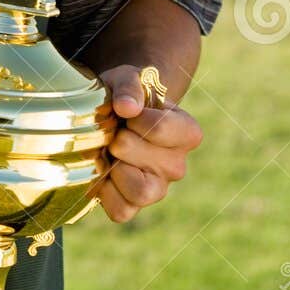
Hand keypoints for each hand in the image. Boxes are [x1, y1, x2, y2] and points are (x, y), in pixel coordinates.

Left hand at [94, 64, 202, 223]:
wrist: (106, 118)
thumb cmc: (122, 97)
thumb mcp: (125, 79)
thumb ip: (129, 86)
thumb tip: (127, 108)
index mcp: (187, 132)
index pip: (161, 128)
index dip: (134, 119)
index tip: (125, 112)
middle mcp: (177, 165)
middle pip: (144, 157)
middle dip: (119, 140)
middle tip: (113, 132)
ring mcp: (158, 189)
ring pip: (140, 190)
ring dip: (114, 168)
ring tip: (108, 153)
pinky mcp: (135, 206)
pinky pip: (122, 210)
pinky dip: (105, 192)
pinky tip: (102, 173)